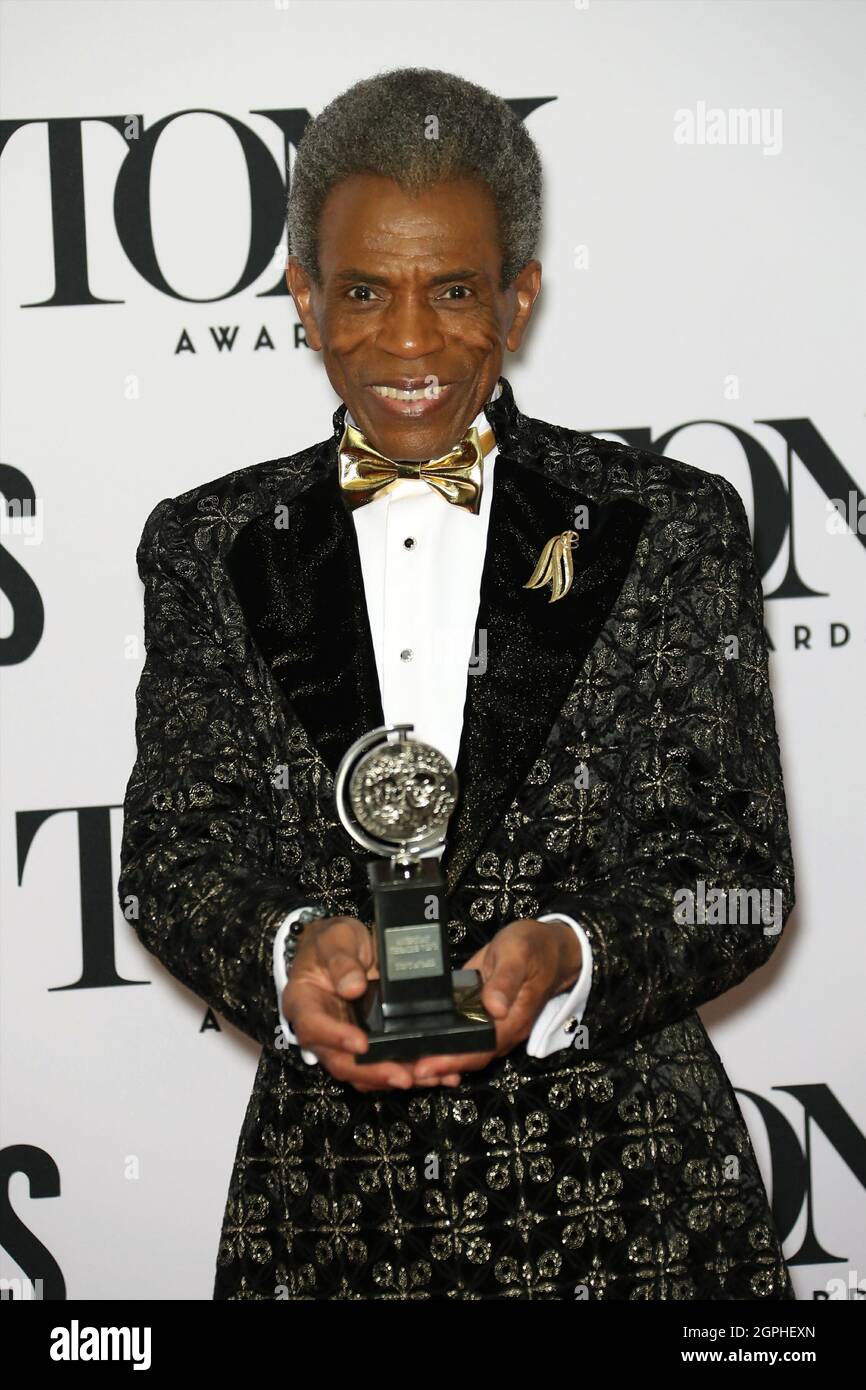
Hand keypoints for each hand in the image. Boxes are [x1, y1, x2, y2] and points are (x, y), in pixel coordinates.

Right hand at [282, 915, 459, 1092]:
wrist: (341, 948)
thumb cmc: (332, 942)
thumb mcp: (336, 938)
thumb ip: (341, 960)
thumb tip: (353, 988)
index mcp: (303, 1003)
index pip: (313, 1027)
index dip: (336, 1038)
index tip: (361, 1044)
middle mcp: (320, 1030)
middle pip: (340, 1062)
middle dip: (373, 1072)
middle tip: (403, 1076)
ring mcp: (342, 1041)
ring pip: (363, 1072)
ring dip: (393, 1078)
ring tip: (426, 1076)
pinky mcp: (365, 1045)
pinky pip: (382, 1064)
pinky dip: (407, 1072)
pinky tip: (436, 1074)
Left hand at [407, 917, 582, 1086]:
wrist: (550, 946)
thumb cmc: (536, 948)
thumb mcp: (518, 955)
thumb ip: (506, 980)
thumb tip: (494, 1008)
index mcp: (514, 1019)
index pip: (481, 1048)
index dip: (453, 1060)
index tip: (425, 1067)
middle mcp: (503, 1028)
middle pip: (470, 1057)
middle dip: (439, 1067)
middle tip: (404, 1072)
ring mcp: (492, 1022)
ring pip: (465, 1048)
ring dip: (438, 1058)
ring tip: (405, 1063)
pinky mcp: (481, 1011)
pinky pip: (463, 1033)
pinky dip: (443, 1041)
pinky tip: (419, 1042)